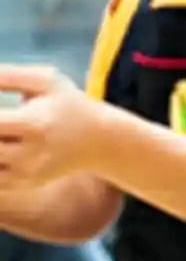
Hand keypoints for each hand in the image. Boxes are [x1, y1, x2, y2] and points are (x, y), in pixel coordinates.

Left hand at [0, 66, 112, 188]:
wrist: (100, 141)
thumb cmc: (68, 104)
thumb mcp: (46, 81)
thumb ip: (8, 76)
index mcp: (34, 123)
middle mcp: (30, 154)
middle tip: (0, 120)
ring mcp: (26, 173)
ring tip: (2, 132)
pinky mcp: (23, 183)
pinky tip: (3, 143)